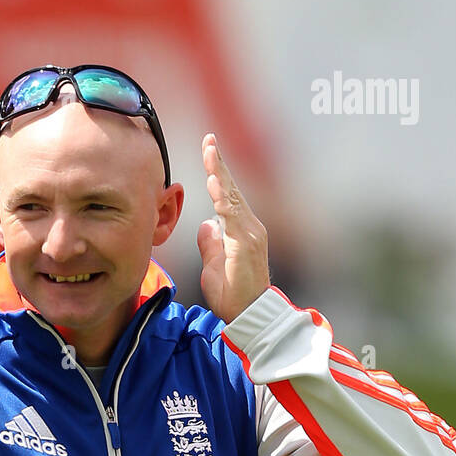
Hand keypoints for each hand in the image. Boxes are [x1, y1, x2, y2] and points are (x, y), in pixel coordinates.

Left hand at [196, 134, 269, 323]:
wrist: (249, 315)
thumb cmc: (233, 295)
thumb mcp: (213, 265)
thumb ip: (210, 244)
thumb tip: (205, 224)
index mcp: (242, 230)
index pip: (228, 197)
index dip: (218, 174)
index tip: (209, 151)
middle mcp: (250, 227)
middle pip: (232, 190)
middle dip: (219, 164)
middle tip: (208, 140)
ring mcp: (250, 234)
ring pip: (232, 198)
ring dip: (219, 174)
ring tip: (209, 152)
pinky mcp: (246, 244)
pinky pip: (232, 216)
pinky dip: (222, 198)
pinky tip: (213, 183)